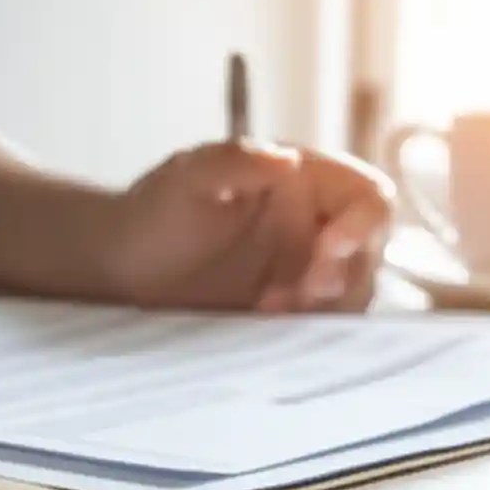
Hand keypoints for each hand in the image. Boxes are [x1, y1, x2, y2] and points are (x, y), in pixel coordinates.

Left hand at [106, 140, 392, 311]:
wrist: (119, 268)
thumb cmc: (153, 211)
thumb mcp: (186, 177)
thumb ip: (234, 160)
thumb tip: (286, 159)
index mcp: (306, 181)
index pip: (367, 196)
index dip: (364, 224)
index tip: (328, 250)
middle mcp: (316, 224)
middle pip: (369, 253)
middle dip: (344, 276)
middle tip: (296, 294)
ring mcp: (305, 270)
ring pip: (353, 292)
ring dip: (327, 308)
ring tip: (270, 310)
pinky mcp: (290, 310)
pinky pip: (324, 323)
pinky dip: (309, 330)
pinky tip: (266, 325)